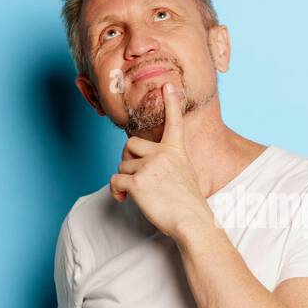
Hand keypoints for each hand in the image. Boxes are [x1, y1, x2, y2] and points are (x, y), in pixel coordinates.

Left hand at [110, 83, 214, 238]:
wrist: (191, 221)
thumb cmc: (188, 205)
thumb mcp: (185, 175)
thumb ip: (168, 164)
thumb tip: (145, 166)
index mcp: (176, 150)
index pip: (174, 121)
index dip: (171, 102)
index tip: (168, 85)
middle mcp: (163, 153)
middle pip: (131, 144)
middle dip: (127, 158)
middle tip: (133, 174)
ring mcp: (149, 166)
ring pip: (122, 165)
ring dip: (124, 179)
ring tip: (136, 193)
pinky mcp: (137, 182)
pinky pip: (115, 179)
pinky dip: (116, 190)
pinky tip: (124, 198)